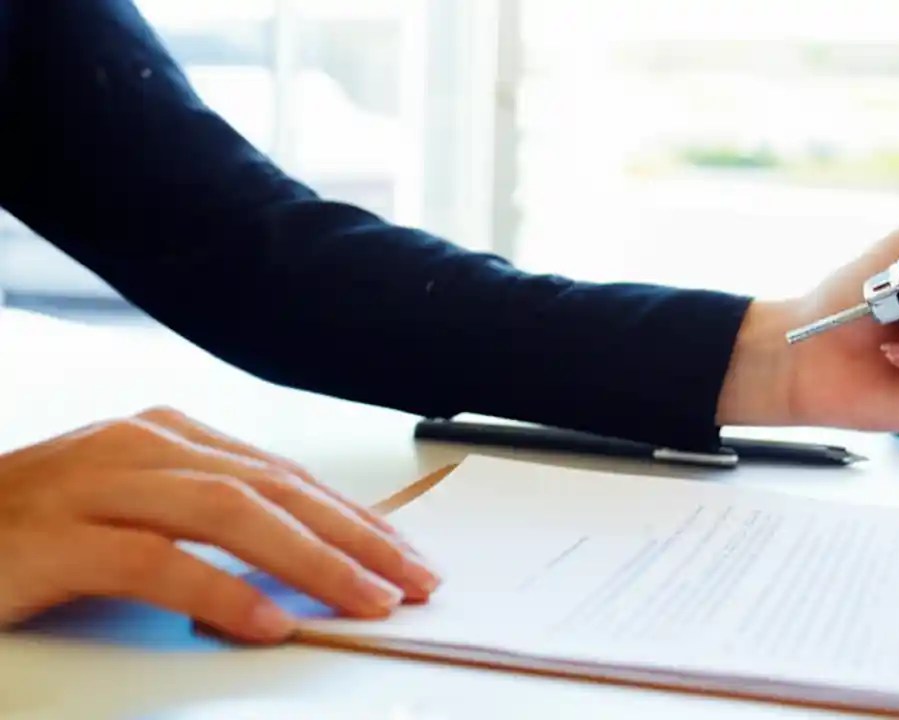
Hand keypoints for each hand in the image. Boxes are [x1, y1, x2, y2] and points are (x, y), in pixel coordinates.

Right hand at [0, 407, 438, 643]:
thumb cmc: (35, 528)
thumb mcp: (136, 512)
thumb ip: (210, 526)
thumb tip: (305, 561)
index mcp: (169, 438)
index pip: (285, 476)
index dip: (354, 516)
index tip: (406, 554)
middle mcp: (142, 447)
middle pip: (274, 490)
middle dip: (355, 537)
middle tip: (413, 579)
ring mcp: (98, 486)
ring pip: (231, 514)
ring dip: (312, 560)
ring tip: (366, 600)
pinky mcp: (59, 538)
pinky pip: (157, 563)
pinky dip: (221, 592)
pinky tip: (268, 621)